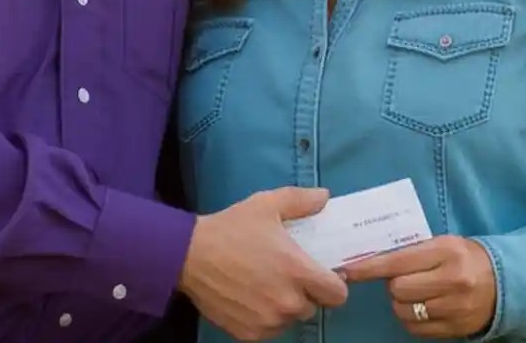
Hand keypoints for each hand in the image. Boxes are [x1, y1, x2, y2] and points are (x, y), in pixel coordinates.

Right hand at [179, 187, 348, 340]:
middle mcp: (287, 302)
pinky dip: (263, 318)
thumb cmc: (231, 229)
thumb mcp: (266, 205)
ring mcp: (268, 321)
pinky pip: (268, 330)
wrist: (188, 255)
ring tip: (265, 286)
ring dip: (283, 307)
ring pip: (289, 319)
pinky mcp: (248, 333)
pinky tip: (250, 299)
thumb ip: (301, 201)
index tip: (321, 275)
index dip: (333, 284)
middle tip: (286, 276)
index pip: (338, 294)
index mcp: (298, 272)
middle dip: (304, 293)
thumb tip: (325, 197)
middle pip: (312, 307)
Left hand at [341, 235, 495, 338]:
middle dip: (394, 285)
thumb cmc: (464, 258)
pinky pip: (416, 328)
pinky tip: (424, 308)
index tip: (350, 271)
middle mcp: (452, 279)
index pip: (397, 261)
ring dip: (402, 303)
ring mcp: (455, 307)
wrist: (504, 282)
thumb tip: (371, 258)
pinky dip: (413, 319)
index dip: (370, 267)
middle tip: (404, 279)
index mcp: (446, 251)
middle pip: (398, 289)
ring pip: (404, 310)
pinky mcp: (456, 328)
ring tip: (416, 293)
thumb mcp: (443, 244)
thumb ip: (412, 251)